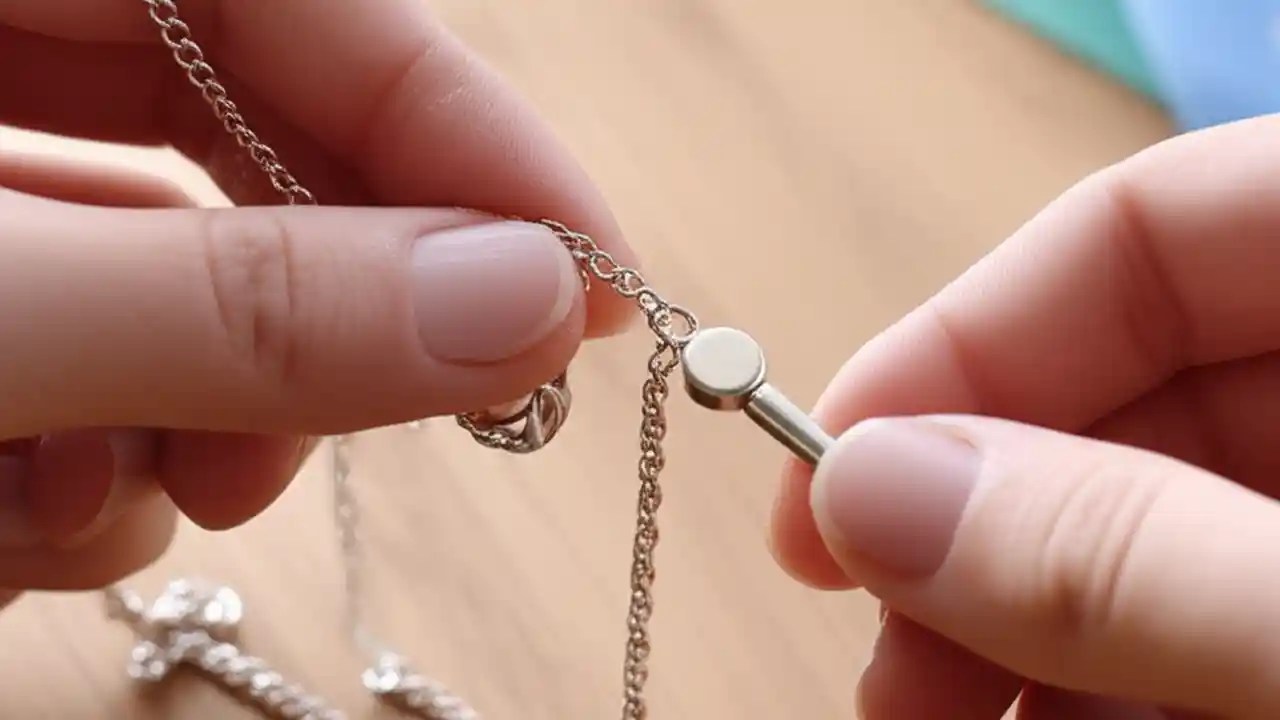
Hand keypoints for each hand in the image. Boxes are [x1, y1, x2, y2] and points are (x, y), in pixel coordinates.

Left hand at [0, 1, 632, 606]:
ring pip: (189, 283)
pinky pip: (104, 366)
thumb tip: (526, 300)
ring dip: (202, 423)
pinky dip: (105, 464)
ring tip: (138, 497)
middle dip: (338, 304)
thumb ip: (238, 304)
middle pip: (260, 139)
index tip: (593, 281)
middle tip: (439, 406)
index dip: (470, 129)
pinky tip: (33, 513)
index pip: (308, 2)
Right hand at [772, 114, 1279, 718]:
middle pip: (1124, 398)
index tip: (828, 466)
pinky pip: (1195, 634)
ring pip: (1144, 535)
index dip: (969, 334)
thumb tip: (869, 492)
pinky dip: (1103, 693)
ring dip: (1014, 632)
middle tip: (880, 648)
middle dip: (974, 524)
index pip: (1152, 230)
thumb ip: (1126, 551)